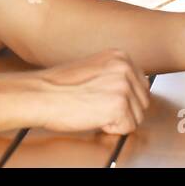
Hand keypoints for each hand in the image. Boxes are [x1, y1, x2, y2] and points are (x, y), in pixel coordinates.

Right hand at [33, 49, 150, 134]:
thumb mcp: (94, 69)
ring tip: (95, 111)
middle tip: (99, 108)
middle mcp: (125, 68)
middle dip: (125, 111)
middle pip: (143, 101)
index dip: (126, 99)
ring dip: (118, 120)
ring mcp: (124, 86)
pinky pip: (127, 128)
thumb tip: (129, 89)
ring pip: (137, 117)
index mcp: (120, 56)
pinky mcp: (119, 105)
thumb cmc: (59, 86)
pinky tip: (95, 119)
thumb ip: (114, 75)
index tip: (109, 101)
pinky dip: (111, 129)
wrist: (41, 94)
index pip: (141, 85)